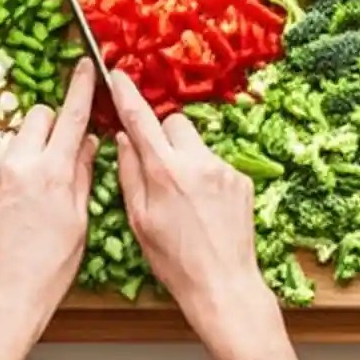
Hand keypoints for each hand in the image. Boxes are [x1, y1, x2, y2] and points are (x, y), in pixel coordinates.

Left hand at [0, 58, 97, 359]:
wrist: (3, 293)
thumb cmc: (48, 267)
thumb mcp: (79, 220)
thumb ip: (84, 174)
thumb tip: (90, 143)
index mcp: (52, 172)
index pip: (72, 115)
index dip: (82, 87)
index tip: (87, 66)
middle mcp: (18, 164)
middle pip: (39, 115)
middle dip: (55, 125)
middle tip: (64, 152)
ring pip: (17, 136)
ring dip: (32, 146)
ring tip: (40, 182)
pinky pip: (0, 158)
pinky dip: (13, 165)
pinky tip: (19, 197)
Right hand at [109, 71, 297, 359]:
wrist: (223, 284)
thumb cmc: (175, 261)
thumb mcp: (139, 219)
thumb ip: (129, 173)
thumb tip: (124, 139)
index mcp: (164, 171)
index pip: (140, 119)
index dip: (126, 94)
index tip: (118, 75)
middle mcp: (196, 162)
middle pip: (174, 123)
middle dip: (162, 136)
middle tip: (157, 166)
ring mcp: (223, 169)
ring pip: (196, 144)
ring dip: (184, 158)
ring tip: (183, 196)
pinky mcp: (241, 179)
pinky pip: (215, 163)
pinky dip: (205, 175)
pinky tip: (203, 206)